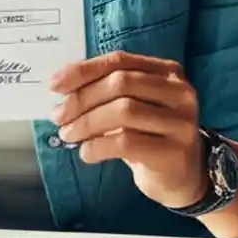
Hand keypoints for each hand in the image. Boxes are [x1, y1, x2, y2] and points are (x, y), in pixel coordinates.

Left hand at [50, 51, 208, 209]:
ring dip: (87, 123)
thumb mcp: (132, 106)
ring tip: (69, 135)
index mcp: (167, 71)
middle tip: (58, 117)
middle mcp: (180, 92)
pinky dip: (99, 146)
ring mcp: (181, 122)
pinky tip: (87, 153)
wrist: (183, 176)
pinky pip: (127, 143)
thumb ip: (105, 90)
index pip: (120, 60)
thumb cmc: (149, 135)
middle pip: (121, 83)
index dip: (84, 70)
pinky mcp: (175, 152)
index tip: (55, 85)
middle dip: (82, 99)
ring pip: (123, 111)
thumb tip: (61, 87)